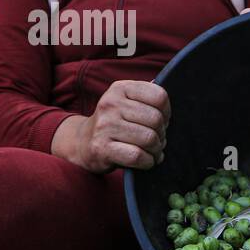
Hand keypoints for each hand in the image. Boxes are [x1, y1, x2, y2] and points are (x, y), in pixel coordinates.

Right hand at [52, 80, 169, 172]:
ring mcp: (105, 126)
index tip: (161, 121)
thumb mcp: (126, 101)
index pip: (159, 96)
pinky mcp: (102, 148)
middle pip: (155, 119)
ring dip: (156, 150)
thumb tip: (163, 90)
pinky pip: (137, 156)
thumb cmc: (114, 122)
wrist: (83, 142)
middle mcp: (110, 104)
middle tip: (157, 140)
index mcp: (120, 88)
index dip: (166, 112)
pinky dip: (148, 162)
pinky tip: (146, 161)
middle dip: (162, 134)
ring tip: (152, 151)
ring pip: (149, 139)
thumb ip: (145, 95)